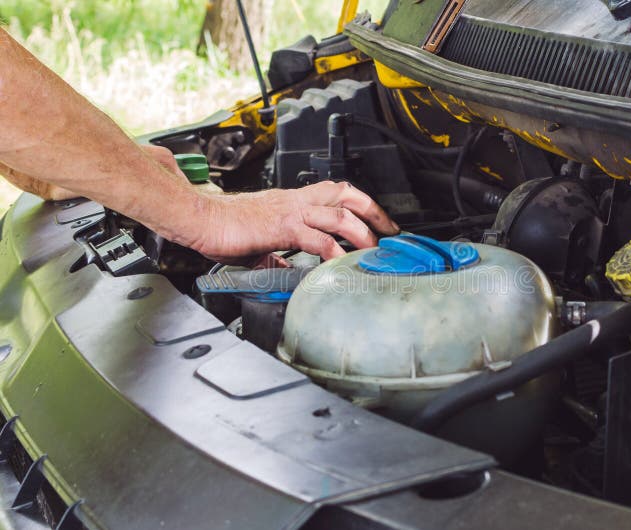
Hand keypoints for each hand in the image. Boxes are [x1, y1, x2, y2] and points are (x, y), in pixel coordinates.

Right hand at [191, 181, 399, 261]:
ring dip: (362, 234)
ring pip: (339, 215)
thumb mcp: (257, 243)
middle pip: (347, 196)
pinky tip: (342, 266)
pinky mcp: (281, 227)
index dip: (362, 205)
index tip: (378, 222)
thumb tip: (285, 270)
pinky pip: (317, 239)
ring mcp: (291, 212)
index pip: (336, 193)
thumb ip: (275, 255)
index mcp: (292, 201)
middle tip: (391, 233)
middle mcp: (296, 201)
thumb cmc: (223, 227)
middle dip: (374, 213)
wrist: (200, 218)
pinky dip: (334, 253)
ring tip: (374, 251)